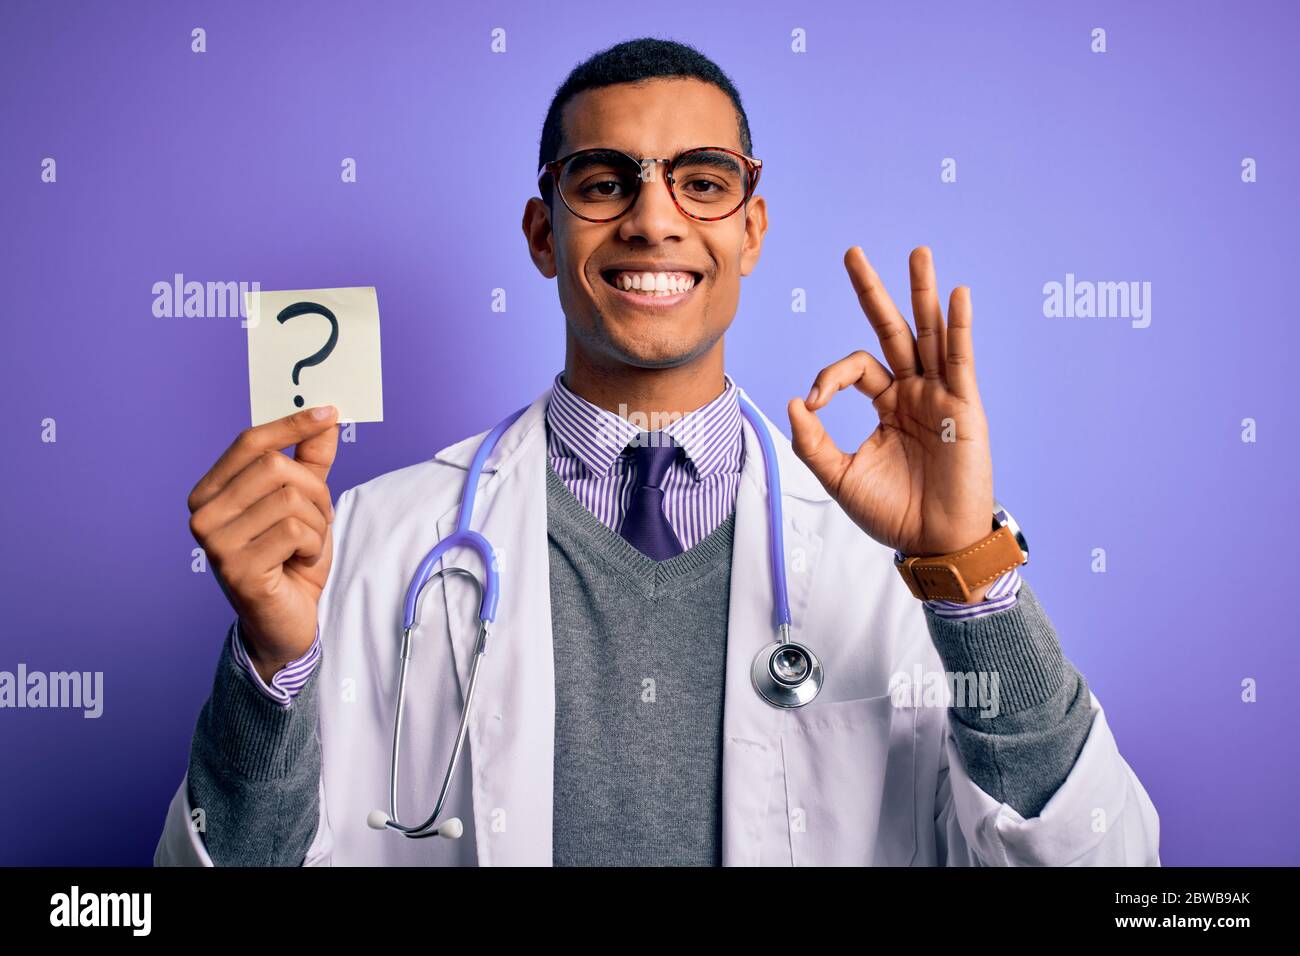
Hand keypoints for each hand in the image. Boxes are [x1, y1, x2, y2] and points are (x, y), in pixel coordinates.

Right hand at [187, 406, 339, 680]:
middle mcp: (202, 515)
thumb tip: (326, 418)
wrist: (287, 622)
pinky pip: (295, 532)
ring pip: (290, 500)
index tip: (329, 411)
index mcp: (210, 493)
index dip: (291, 425)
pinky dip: (313, 545)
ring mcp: (214, 543)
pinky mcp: (237, 568)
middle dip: (314, 491)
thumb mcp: (304, 504)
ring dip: (317, 523)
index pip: (249, 443)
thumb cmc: (290, 560)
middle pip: (275, 468)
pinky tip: (300, 563)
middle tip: (320, 518)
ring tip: (307, 545)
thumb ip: (310, 462)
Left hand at [788, 246, 993, 564]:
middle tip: (852, 252)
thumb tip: (794, 403)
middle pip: (892, 330)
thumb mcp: (840, 477)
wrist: (932, 542)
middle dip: (873, 292)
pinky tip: (957, 295)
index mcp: (885, 404)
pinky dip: (960, 326)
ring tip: (918, 252)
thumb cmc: (892, 513)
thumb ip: (813, 443)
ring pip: (928, 334)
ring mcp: (940, 395)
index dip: (828, 377)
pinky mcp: (963, 407)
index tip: (813, 404)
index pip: (854, 369)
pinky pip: (960, 360)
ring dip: (923, 293)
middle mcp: (913, 392)